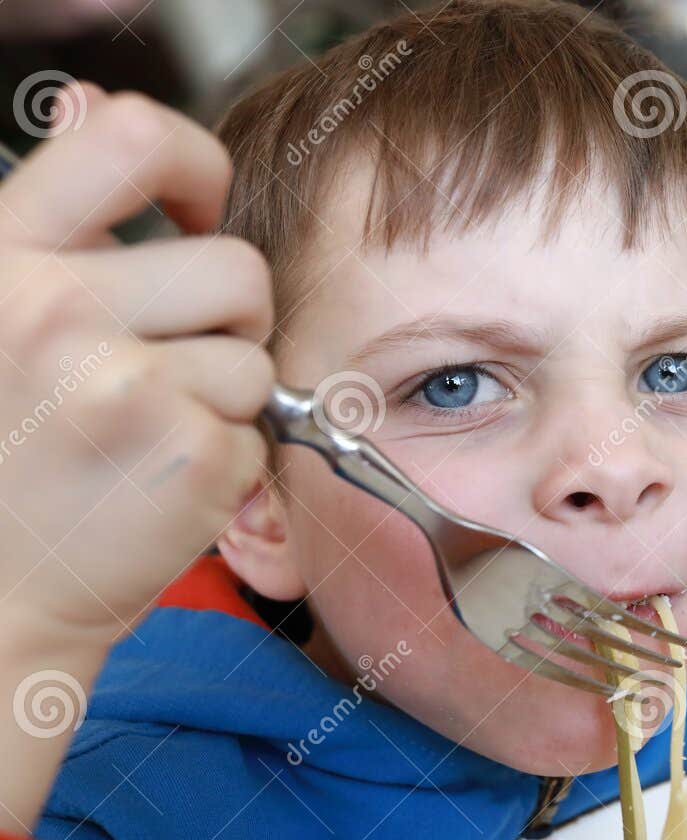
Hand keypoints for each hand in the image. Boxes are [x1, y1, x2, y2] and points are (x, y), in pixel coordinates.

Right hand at [0, 85, 274, 652]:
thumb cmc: (6, 455)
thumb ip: (57, 227)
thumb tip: (99, 108)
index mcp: (0, 258)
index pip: (129, 138)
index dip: (194, 165)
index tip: (200, 208)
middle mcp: (55, 310)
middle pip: (237, 268)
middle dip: (230, 319)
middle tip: (173, 366)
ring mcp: (127, 385)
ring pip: (254, 358)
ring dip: (223, 399)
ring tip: (146, 436)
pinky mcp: (190, 456)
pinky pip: (260, 431)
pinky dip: (227, 461)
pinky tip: (157, 483)